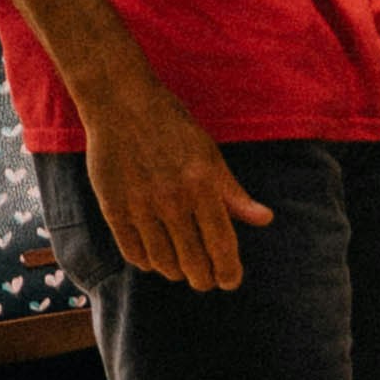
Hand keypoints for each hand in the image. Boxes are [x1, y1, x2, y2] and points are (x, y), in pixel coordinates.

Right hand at [82, 66, 275, 295]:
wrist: (120, 99)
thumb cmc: (170, 125)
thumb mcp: (208, 153)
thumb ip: (233, 193)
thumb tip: (266, 220)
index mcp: (202, 184)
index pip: (222, 247)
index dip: (229, 272)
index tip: (230, 280)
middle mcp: (172, 199)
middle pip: (194, 265)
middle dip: (204, 278)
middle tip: (205, 277)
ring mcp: (141, 206)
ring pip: (164, 265)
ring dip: (176, 271)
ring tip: (181, 264)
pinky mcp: (113, 209)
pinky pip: (134, 255)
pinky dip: (148, 262)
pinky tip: (155, 253)